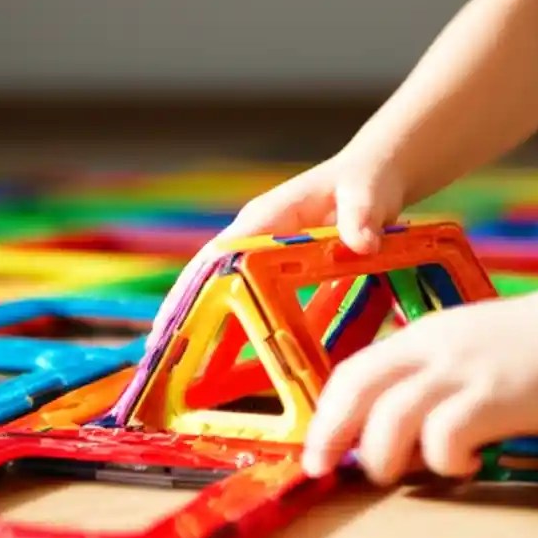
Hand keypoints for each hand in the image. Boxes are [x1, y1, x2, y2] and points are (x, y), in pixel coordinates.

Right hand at [149, 150, 407, 343]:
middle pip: (209, 275)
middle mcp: (258, 232)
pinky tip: (230, 359)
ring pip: (225, 289)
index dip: (194, 289)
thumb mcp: (369, 191)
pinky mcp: (280, 264)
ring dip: (203, 321)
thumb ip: (363, 214)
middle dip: (182, 312)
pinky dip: (238, 324)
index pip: (219, 255)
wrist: (378, 171)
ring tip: (181, 365)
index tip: (172, 322)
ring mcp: (266, 249)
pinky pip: (252, 297)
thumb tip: (361, 243)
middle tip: (159, 356)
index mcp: (269, 215)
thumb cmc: (370, 176)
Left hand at [301, 286, 537, 483]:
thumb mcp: (464, 346)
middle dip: (330, 436)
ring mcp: (462, 371)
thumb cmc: (535, 346)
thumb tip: (389, 430)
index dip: (325, 415)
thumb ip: (427, 376)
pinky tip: (471, 462)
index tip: (316, 451)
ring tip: (414, 470)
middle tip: (327, 472)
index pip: (350, 372)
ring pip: (389, 419)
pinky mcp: (494, 396)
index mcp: (420, 337)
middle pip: (355, 390)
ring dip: (387, 458)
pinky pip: (444, 438)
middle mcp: (431, 349)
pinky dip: (446, 463)